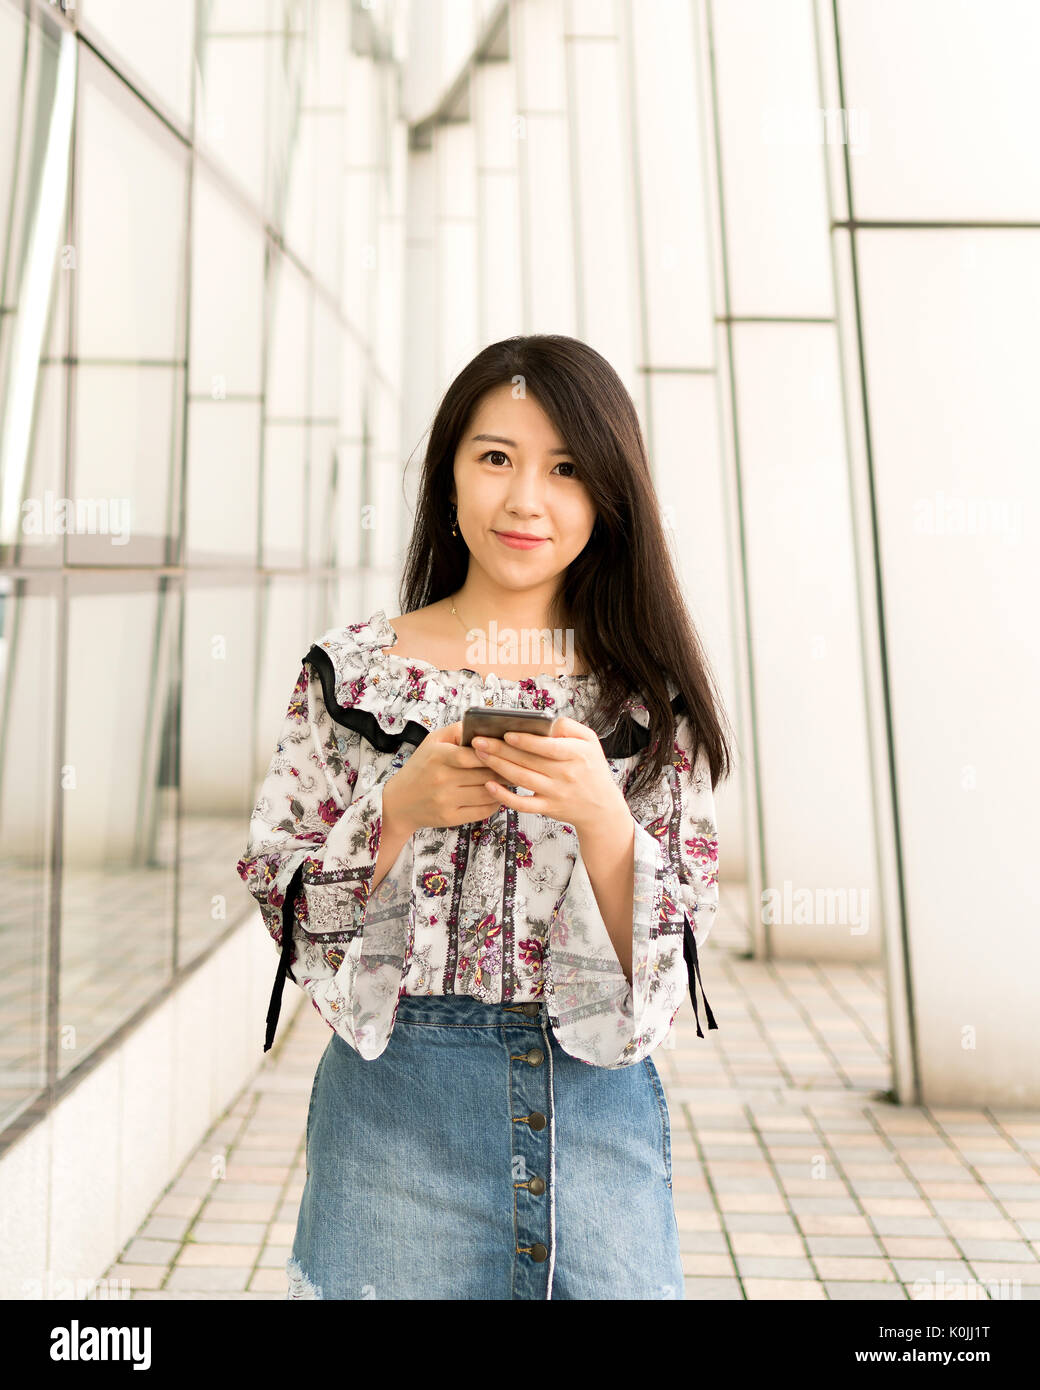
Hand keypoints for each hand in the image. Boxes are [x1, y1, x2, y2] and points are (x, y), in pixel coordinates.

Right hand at [383, 721, 502, 832]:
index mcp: (437, 757)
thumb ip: (457, 730)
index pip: (471, 755)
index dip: (493, 753)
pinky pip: (482, 811)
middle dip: (505, 770)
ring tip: (513, 778)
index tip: (507, 750)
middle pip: (484, 775)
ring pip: (487, 793)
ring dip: (504, 787)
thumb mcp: (432, 741)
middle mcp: (441, 779)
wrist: (399, 802)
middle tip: (520, 765)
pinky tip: (499, 794)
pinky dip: (495, 802)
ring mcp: (446, 800)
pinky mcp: (450, 818)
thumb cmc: (421, 767)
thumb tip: (483, 723)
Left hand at [469, 715, 626, 832]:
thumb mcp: (589, 742)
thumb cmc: (591, 767)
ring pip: (522, 779)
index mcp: (577, 753)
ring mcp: (556, 793)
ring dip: (497, 766)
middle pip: (528, 761)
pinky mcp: (548, 808)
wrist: (601, 807)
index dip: (526, 741)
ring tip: (479, 754)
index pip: (548, 747)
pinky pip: (523, 804)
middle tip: (478, 740)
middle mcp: (566, 774)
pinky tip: (489, 785)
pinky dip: (504, 796)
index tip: (505, 733)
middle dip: (500, 750)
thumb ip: (568, 727)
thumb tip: (543, 719)